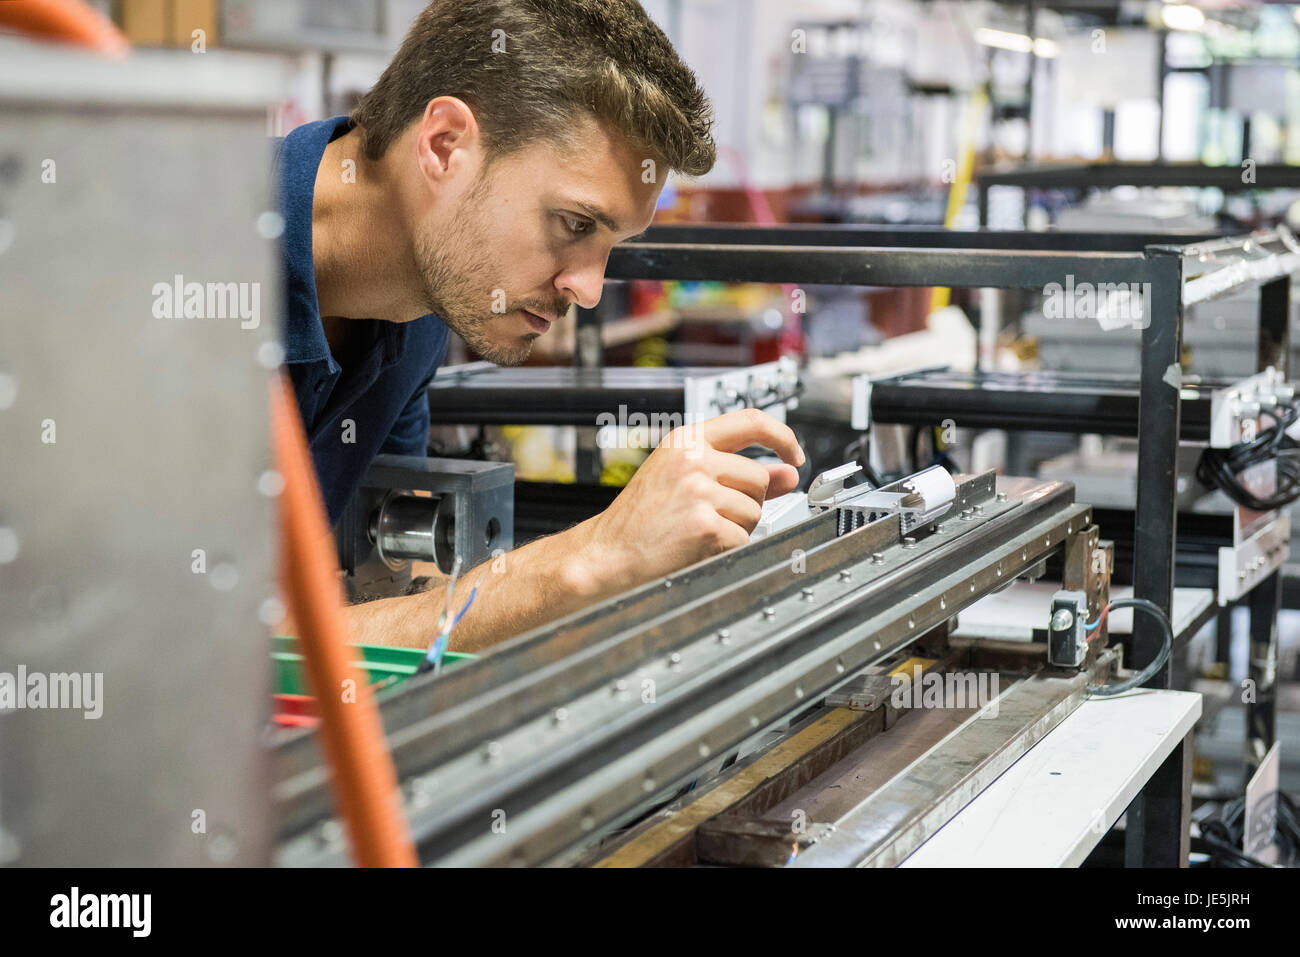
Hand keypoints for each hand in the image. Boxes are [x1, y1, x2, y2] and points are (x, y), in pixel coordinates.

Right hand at [576, 408, 803, 594]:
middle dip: (747, 503)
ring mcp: (698, 491)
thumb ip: (737, 473)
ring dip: (736, 529)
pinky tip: (696, 548)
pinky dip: (726, 551)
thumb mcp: (683, 481)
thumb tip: (788, 473)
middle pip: (759, 478)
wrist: (605, 555)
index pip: (751, 421)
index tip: (795, 454)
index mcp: (686, 441)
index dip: (782, 437)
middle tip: (712, 518)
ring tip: (697, 532)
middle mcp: (693, 459)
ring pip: (754, 512)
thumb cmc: (638, 520)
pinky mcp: (705, 525)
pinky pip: (742, 539)